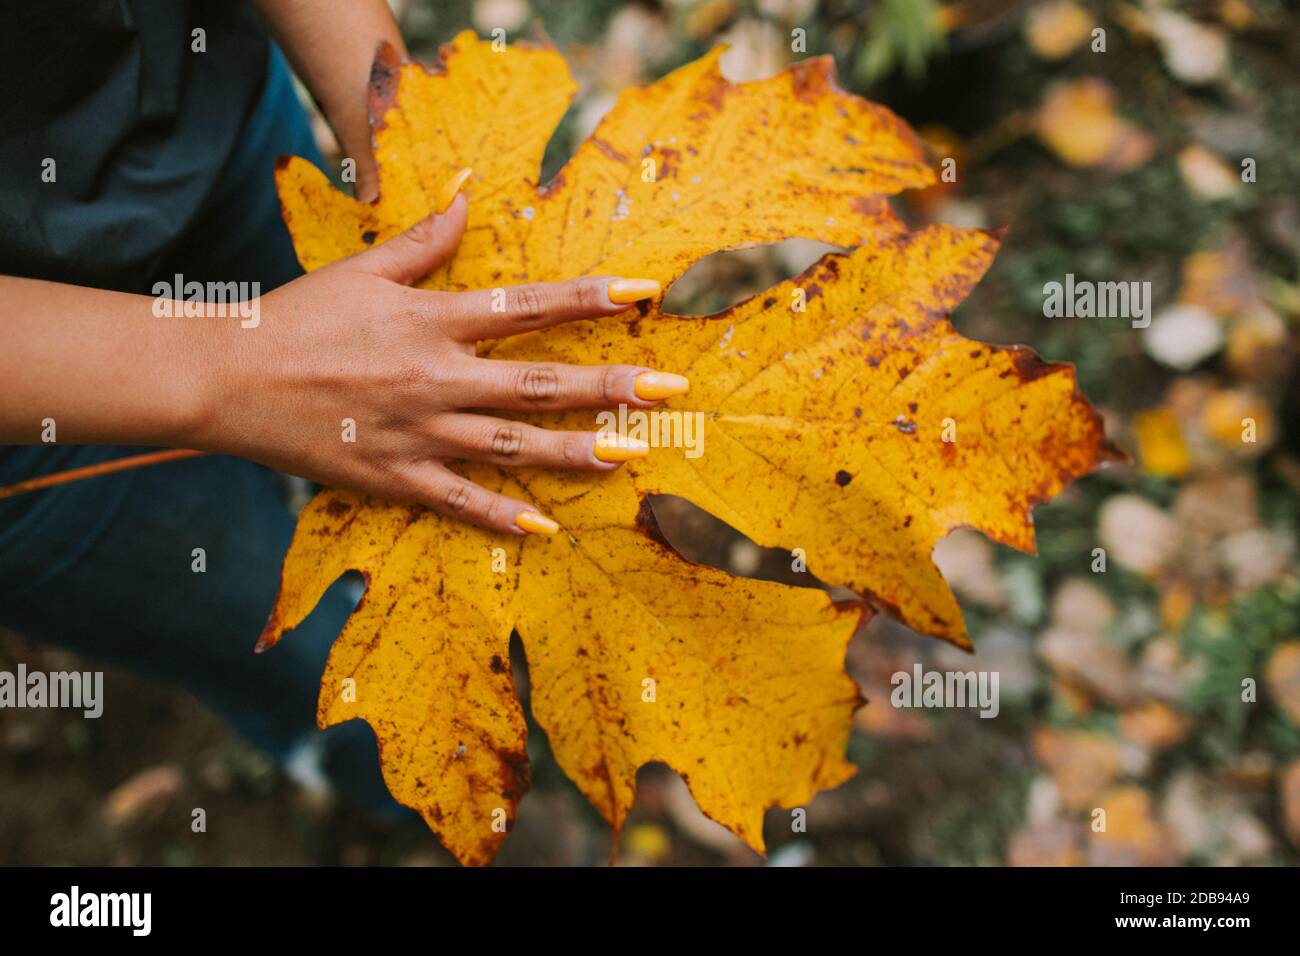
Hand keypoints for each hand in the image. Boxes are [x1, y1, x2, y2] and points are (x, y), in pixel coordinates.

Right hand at [190, 173, 685, 535]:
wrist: (226, 376)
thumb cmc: (298, 317)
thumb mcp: (363, 269)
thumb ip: (424, 241)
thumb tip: (467, 200)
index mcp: (432, 320)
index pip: (527, 306)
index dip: (588, 298)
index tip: (644, 293)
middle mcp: (435, 376)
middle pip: (539, 381)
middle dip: (610, 386)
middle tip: (669, 390)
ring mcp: (417, 431)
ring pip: (512, 444)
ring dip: (576, 451)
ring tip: (631, 457)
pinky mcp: (393, 476)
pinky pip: (457, 499)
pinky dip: (500, 515)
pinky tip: (545, 526)